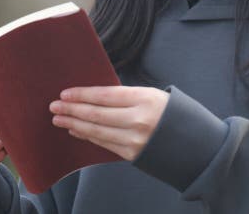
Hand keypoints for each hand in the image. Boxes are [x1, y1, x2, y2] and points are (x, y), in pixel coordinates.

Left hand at [49, 86, 168, 160]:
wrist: (193, 144)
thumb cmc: (171, 114)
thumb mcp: (152, 96)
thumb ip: (126, 97)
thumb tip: (94, 96)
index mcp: (144, 99)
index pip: (105, 95)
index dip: (83, 94)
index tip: (66, 93)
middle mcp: (138, 119)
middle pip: (97, 114)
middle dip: (72, 110)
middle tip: (55, 106)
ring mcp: (134, 139)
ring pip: (97, 131)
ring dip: (74, 124)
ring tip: (59, 119)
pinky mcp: (132, 154)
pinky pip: (104, 144)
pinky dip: (88, 136)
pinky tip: (76, 131)